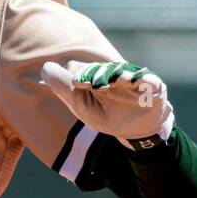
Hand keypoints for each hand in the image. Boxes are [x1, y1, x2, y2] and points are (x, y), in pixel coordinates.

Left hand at [40, 60, 174, 149]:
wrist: (136, 130)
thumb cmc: (107, 116)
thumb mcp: (83, 108)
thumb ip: (65, 89)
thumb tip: (45, 67)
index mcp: (96, 77)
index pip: (87, 71)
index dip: (83, 75)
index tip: (77, 83)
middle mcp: (115, 73)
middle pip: (107, 70)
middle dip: (101, 75)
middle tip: (96, 83)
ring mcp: (134, 79)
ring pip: (126, 73)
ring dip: (122, 75)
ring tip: (120, 80)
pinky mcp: (152, 85)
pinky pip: (149, 80)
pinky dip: (144, 79)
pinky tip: (139, 81)